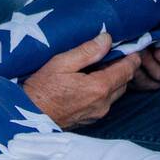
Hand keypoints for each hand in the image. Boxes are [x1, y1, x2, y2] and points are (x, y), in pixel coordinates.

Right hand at [22, 33, 140, 126]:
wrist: (28, 116)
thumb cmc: (41, 89)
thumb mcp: (61, 63)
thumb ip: (87, 51)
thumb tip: (107, 39)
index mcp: (99, 87)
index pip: (127, 70)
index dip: (131, 57)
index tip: (130, 47)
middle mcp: (103, 103)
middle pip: (124, 82)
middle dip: (122, 67)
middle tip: (111, 53)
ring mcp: (97, 114)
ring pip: (116, 93)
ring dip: (113, 79)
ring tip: (99, 66)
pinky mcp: (90, 120)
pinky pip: (105, 102)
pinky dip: (104, 90)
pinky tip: (90, 82)